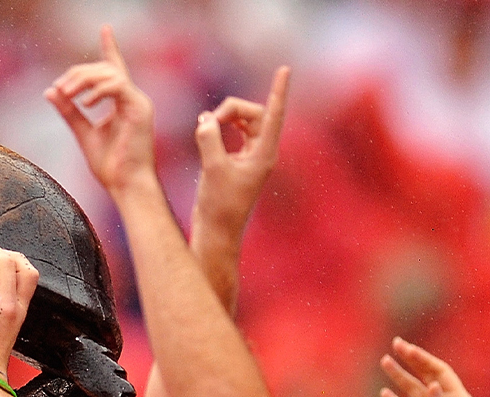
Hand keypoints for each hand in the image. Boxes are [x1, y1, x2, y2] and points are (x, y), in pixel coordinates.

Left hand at [45, 26, 157, 195]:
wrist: (126, 186)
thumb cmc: (110, 167)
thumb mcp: (83, 134)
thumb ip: (69, 111)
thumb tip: (50, 91)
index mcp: (122, 103)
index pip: (115, 69)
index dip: (110, 47)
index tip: (105, 28)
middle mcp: (133, 99)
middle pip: (105, 69)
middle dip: (79, 74)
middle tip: (60, 88)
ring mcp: (139, 103)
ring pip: (110, 73)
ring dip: (84, 80)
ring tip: (67, 93)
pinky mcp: (140, 109)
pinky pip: (118, 85)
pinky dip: (99, 90)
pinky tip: (86, 102)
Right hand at [191, 67, 289, 240]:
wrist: (216, 234)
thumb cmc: (219, 207)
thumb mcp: (213, 168)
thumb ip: (209, 138)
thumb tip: (206, 120)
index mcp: (264, 154)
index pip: (273, 114)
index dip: (278, 90)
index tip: (285, 69)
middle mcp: (261, 153)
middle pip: (251, 114)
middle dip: (230, 110)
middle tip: (207, 123)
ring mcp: (249, 158)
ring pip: (241, 123)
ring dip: (223, 118)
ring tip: (204, 127)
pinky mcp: (237, 163)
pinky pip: (233, 134)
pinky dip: (219, 128)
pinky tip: (205, 130)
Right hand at [379, 337, 477, 396]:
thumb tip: (433, 386)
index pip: (439, 370)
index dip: (423, 359)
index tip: (409, 349)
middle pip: (425, 374)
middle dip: (410, 359)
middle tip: (396, 342)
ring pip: (413, 389)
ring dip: (398, 375)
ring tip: (384, 360)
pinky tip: (384, 392)